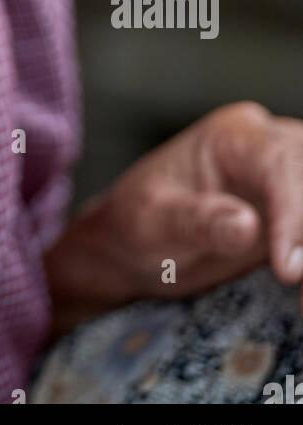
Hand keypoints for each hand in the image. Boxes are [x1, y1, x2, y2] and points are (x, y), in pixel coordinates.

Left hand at [44, 101, 302, 337]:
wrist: (138, 246)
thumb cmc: (139, 223)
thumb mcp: (153, 222)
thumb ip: (197, 220)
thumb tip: (247, 226)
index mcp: (231, 136)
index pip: (278, 162)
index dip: (293, 213)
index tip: (288, 270)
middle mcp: (268, 147)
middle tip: (297, 288)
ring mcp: (287, 180)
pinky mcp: (296, 214)